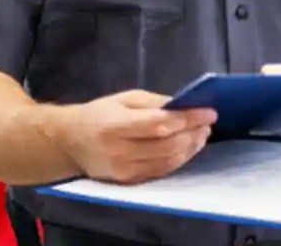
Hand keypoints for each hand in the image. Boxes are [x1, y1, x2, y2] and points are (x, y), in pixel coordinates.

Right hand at [53, 90, 216, 183]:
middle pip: (167, 145)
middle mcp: (120, 151)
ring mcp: (124, 170)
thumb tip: (184, 107)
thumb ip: (154, 103)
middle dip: (193, 133)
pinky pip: (161, 171)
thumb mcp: (124, 99)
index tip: (209, 112)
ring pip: (167, 161)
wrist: (70, 142)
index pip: (160, 124)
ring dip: (191, 148)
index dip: (188, 119)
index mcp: (116, 126)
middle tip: (208, 123)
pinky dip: (179, 159)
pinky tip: (188, 148)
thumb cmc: (99, 114)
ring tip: (202, 134)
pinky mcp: (129, 181)